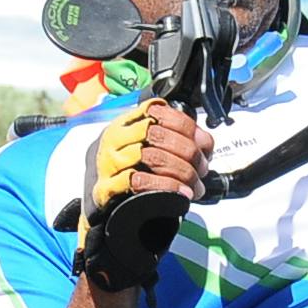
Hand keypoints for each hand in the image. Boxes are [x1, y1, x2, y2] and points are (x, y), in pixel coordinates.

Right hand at [83, 95, 214, 215]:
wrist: (103, 195)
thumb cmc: (130, 167)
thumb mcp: (149, 145)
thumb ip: (177, 137)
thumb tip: (204, 141)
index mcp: (128, 122)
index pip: (159, 112)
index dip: (187, 128)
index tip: (203, 145)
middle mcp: (116, 137)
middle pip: (158, 134)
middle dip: (189, 153)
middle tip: (202, 168)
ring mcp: (109, 160)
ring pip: (152, 156)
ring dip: (181, 172)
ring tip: (194, 184)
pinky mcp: (107, 185)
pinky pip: (140, 181)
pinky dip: (166, 186)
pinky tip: (180, 193)